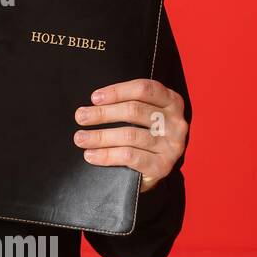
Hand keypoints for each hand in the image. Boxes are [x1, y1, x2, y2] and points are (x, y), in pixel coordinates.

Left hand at [72, 78, 188, 191]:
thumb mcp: (142, 114)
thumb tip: (93, 102)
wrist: (156, 166)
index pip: (144, 89)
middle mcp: (176, 122)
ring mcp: (172, 145)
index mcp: (172, 101)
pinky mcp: (162, 166)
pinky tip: (91, 155)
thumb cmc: (144, 132)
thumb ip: (126, 103)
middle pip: (134, 111)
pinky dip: (106, 155)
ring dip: (100, 136)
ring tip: (80, 138)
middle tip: (80, 117)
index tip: (94, 98)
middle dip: (103, 113)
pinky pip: (130, 157)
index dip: (117, 91)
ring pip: (129, 135)